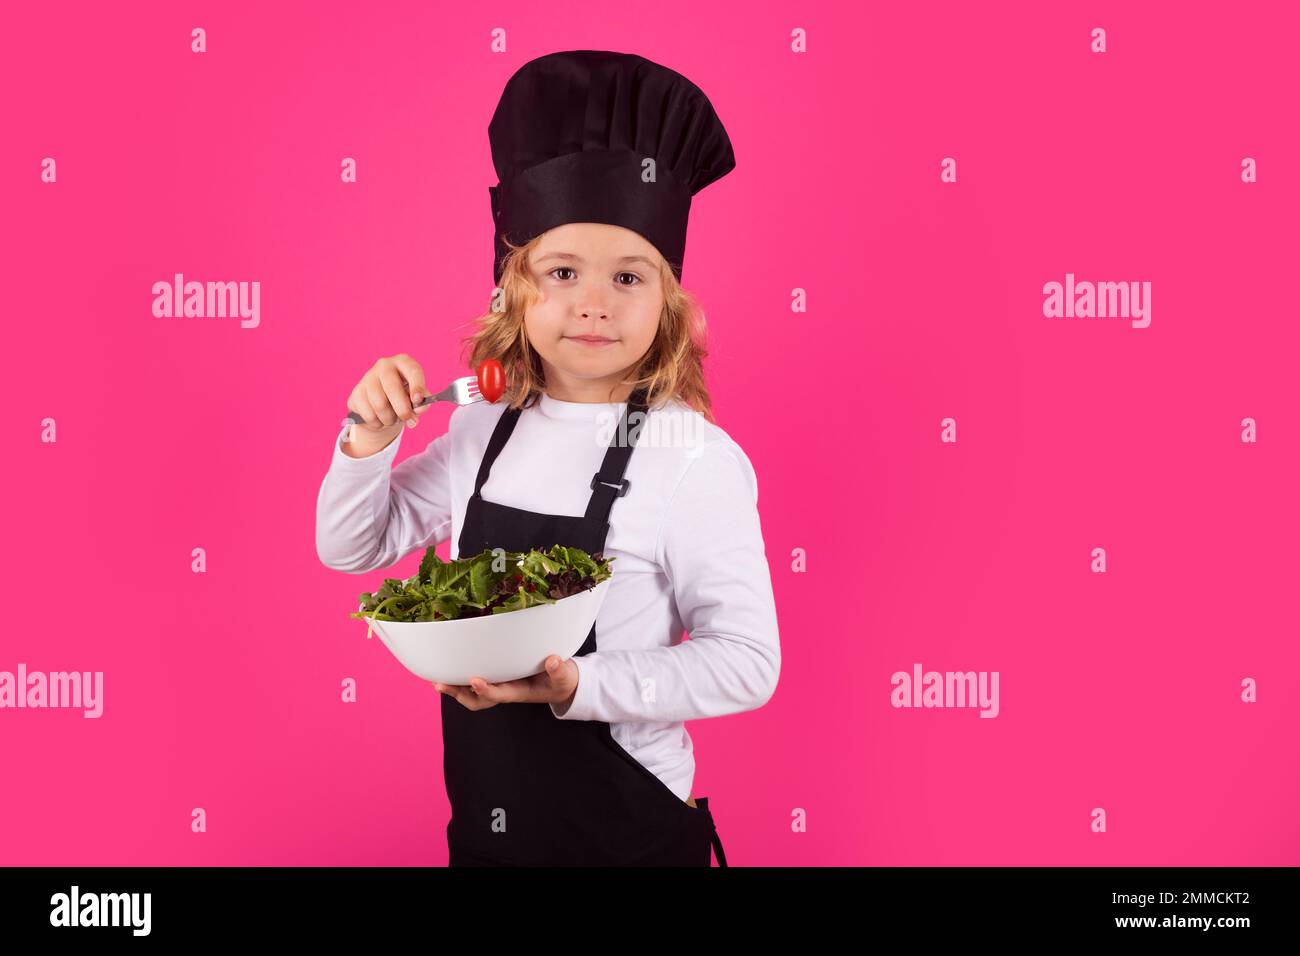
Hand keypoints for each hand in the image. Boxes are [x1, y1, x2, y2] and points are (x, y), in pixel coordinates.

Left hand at [435, 656, 578, 711]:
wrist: (562, 684)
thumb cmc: (562, 680)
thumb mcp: (565, 676)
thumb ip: (559, 670)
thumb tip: (553, 661)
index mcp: (520, 692)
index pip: (500, 694)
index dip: (487, 690)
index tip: (474, 680)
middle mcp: (506, 690)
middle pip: (479, 700)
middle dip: (459, 694)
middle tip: (441, 684)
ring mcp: (500, 685)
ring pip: (473, 694)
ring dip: (455, 689)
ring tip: (437, 682)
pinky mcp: (498, 677)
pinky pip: (476, 681)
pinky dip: (461, 678)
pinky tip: (448, 669)